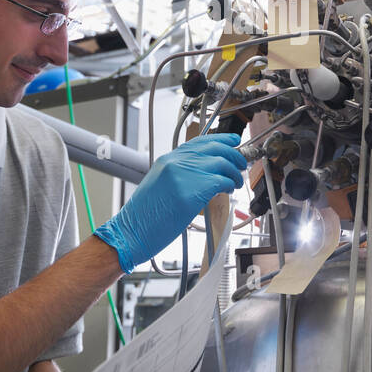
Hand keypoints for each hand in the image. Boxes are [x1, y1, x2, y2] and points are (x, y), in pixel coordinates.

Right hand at [94, 133, 245, 273]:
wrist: (131, 232)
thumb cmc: (144, 216)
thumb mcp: (160, 184)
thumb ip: (181, 173)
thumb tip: (205, 172)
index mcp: (168, 160)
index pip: (200, 141)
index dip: (221, 140)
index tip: (234, 141)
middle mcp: (176, 163)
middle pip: (215, 148)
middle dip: (234, 155)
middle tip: (241, 164)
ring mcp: (183, 175)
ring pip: (221, 163)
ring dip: (233, 173)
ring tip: (235, 183)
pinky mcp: (190, 193)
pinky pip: (220, 181)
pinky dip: (229, 185)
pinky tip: (228, 191)